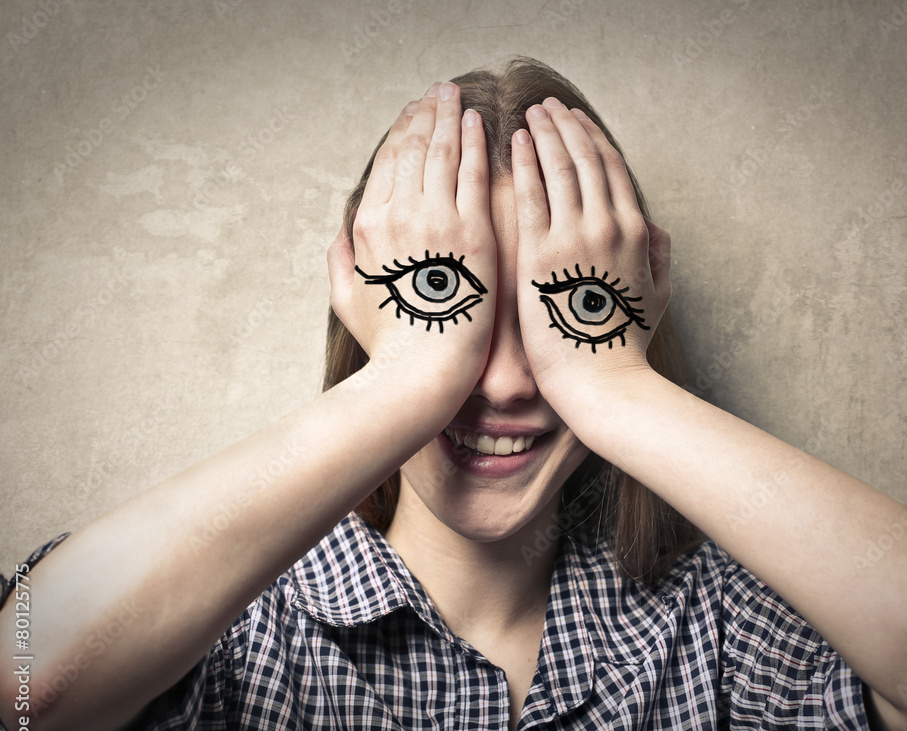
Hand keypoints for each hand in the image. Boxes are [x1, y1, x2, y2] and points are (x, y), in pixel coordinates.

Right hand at [328, 82, 495, 400]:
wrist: (423, 371)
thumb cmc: (389, 344)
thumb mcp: (347, 303)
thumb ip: (340, 263)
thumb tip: (336, 238)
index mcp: (367, 227)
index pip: (386, 164)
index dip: (402, 132)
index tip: (414, 114)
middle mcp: (397, 214)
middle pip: (412, 148)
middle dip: (426, 114)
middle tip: (439, 92)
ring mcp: (435, 219)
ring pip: (442, 151)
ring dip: (449, 116)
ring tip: (456, 96)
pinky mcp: (472, 231)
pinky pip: (472, 173)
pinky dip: (474, 143)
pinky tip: (479, 122)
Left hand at [511, 98, 671, 406]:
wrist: (602, 382)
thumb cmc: (625, 346)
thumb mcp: (658, 297)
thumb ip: (659, 256)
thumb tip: (658, 227)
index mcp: (635, 233)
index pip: (612, 170)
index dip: (593, 139)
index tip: (576, 120)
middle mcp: (608, 227)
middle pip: (585, 160)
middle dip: (565, 127)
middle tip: (547, 105)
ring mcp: (575, 239)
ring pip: (559, 170)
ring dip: (544, 135)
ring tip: (529, 114)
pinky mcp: (541, 256)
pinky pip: (532, 198)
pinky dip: (524, 165)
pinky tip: (514, 144)